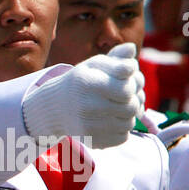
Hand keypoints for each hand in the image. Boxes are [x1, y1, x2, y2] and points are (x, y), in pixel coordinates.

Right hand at [22, 42, 141, 149]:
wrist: (54, 109)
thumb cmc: (81, 83)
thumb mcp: (95, 66)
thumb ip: (116, 57)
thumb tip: (131, 49)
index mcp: (87, 82)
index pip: (128, 84)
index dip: (134, 79)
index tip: (126, 77)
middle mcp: (87, 105)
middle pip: (132, 105)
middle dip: (134, 98)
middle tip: (125, 95)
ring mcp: (89, 125)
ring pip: (129, 122)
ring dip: (128, 114)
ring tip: (117, 107)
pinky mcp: (93, 140)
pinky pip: (122, 137)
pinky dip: (120, 129)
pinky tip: (110, 120)